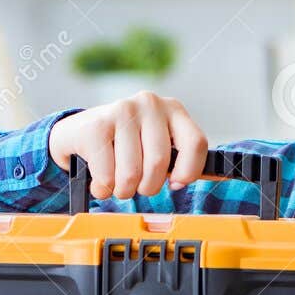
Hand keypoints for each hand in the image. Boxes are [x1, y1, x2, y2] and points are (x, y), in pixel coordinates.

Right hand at [47, 92, 208, 200]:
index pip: (196, 143)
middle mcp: (149, 103)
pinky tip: (99, 178)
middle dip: (147, 186)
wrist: (76, 134)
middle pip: (160, 164)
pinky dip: (102, 189)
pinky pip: (107, 176)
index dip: (188, 172)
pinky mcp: (95, 125)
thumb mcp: (156, 145)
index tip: (175, 184)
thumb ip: (182, 158)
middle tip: (136, 185)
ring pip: (132, 174)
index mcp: (172, 109)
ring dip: (122, 191)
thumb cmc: (122, 145)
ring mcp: (121, 110)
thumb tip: (218, 175)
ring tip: (116, 182)